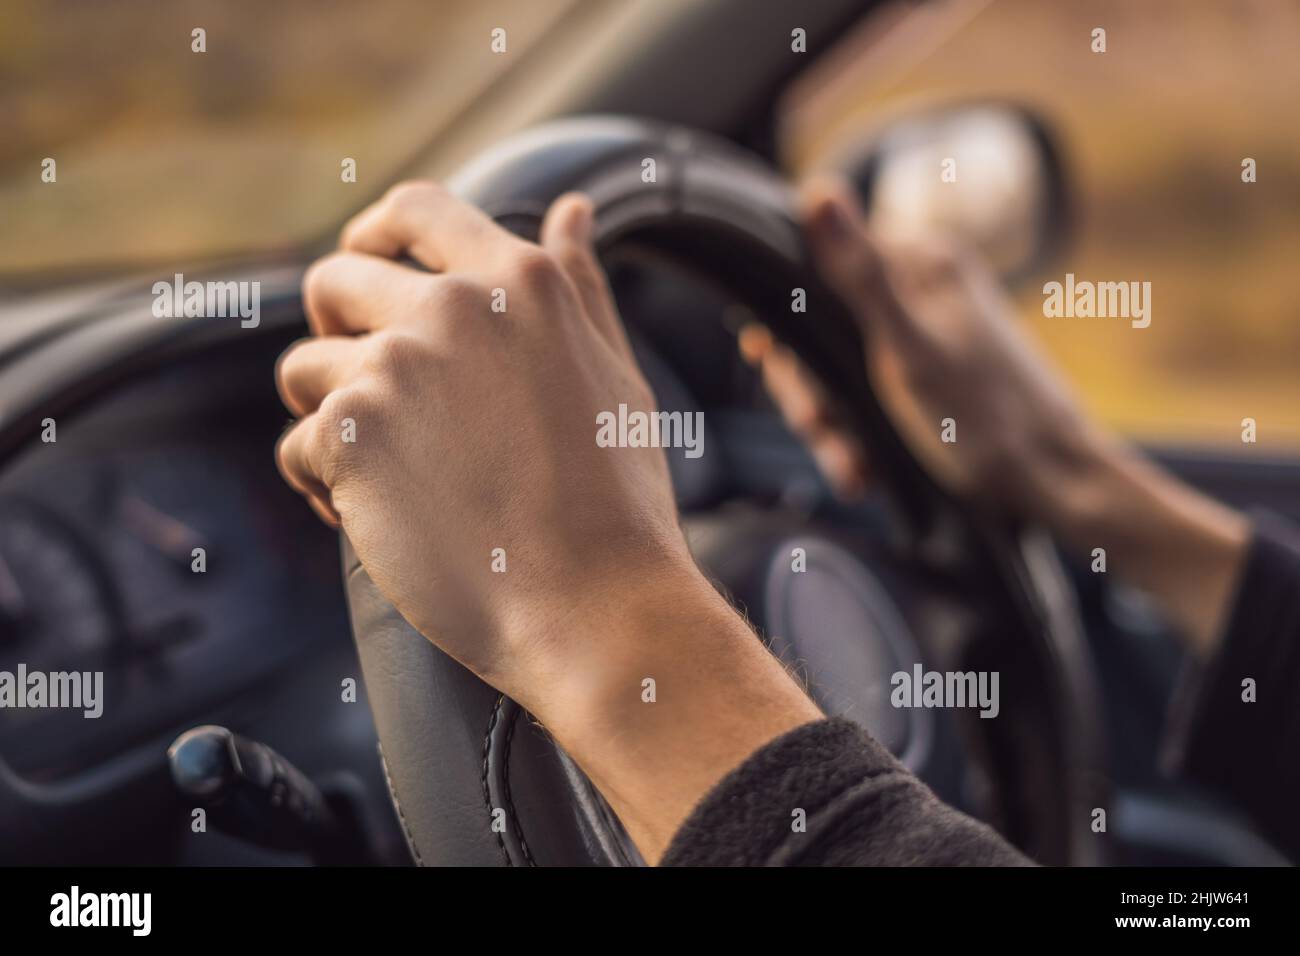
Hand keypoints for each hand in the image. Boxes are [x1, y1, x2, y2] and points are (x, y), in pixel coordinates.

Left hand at [276, 181, 820, 860]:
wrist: (597, 607)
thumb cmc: (616, 501)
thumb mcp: (612, 373)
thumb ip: (580, 285)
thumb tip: (571, 208)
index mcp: (520, 281)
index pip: (415, 209)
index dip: (374, 232)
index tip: (363, 265)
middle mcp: (451, 307)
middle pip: (336, 279)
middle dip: (334, 327)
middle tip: (362, 385)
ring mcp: (395, 370)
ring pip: (305, 368)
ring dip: (328, 413)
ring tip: (379, 471)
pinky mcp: (350, 440)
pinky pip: (298, 446)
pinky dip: (322, 484)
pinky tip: (373, 519)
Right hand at [744, 178, 1248, 654]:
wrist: (1054, 483)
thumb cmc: (985, 421)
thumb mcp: (910, 349)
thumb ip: (862, 275)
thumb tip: (817, 190)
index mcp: (920, 263)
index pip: (811, 269)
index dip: (791, 334)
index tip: (794, 381)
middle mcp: (920, 287)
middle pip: (819, 328)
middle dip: (812, 395)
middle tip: (826, 436)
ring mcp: (922, 334)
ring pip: (837, 371)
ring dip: (832, 429)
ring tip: (854, 470)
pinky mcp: (925, 376)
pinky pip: (866, 397)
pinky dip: (856, 439)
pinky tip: (865, 472)